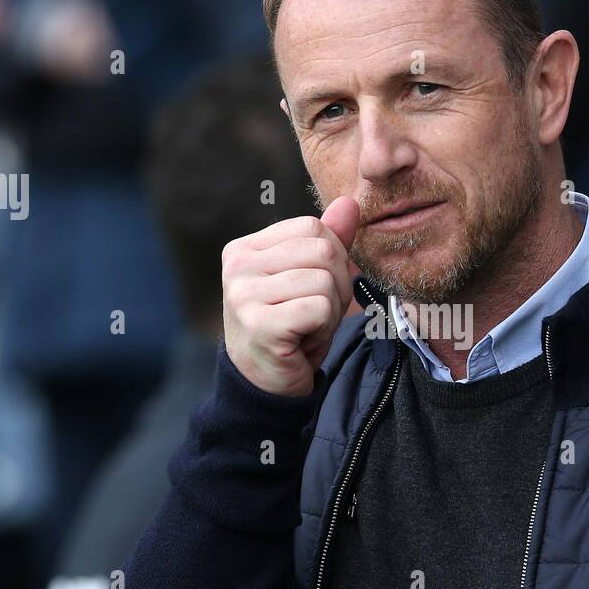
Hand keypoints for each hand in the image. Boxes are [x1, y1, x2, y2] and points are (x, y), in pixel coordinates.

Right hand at [220, 196, 360, 397]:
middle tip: (314, 315)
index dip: (333, 259)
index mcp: (245, 248)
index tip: (315, 290)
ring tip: (305, 328)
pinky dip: (323, 329)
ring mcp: (243, 294)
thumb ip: (329, 241)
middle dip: (336, 286)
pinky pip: (319, 309)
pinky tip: (302, 342)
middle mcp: (238, 266)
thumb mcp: (311, 279)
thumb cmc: (290, 328)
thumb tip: (350, 203)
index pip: (313, 227)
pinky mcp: (258, 323)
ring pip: (324, 281)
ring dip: (329, 312)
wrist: (265, 384)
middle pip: (323, 250)